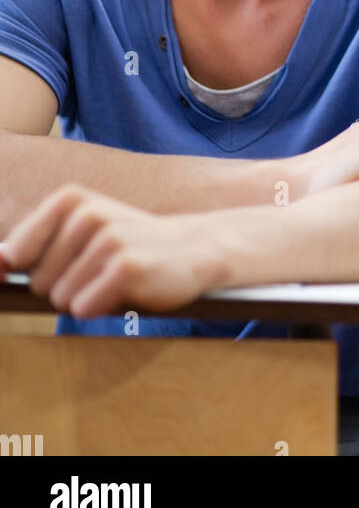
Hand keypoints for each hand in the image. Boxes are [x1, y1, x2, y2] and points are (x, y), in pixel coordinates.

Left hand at [0, 184, 222, 317]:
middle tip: (101, 270)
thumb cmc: (127, 246)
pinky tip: (128, 289)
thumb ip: (32, 249)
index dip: (37, 269)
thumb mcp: (78, 235)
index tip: (64, 264)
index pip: (16, 253)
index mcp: (70, 199)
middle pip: (38, 281)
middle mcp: (86, 214)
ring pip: (61, 298)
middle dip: (66, 286)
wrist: (193, 248)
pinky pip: (84, 308)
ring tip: (116, 278)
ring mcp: (108, 238)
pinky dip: (102, 308)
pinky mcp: (126, 266)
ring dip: (87, 298)